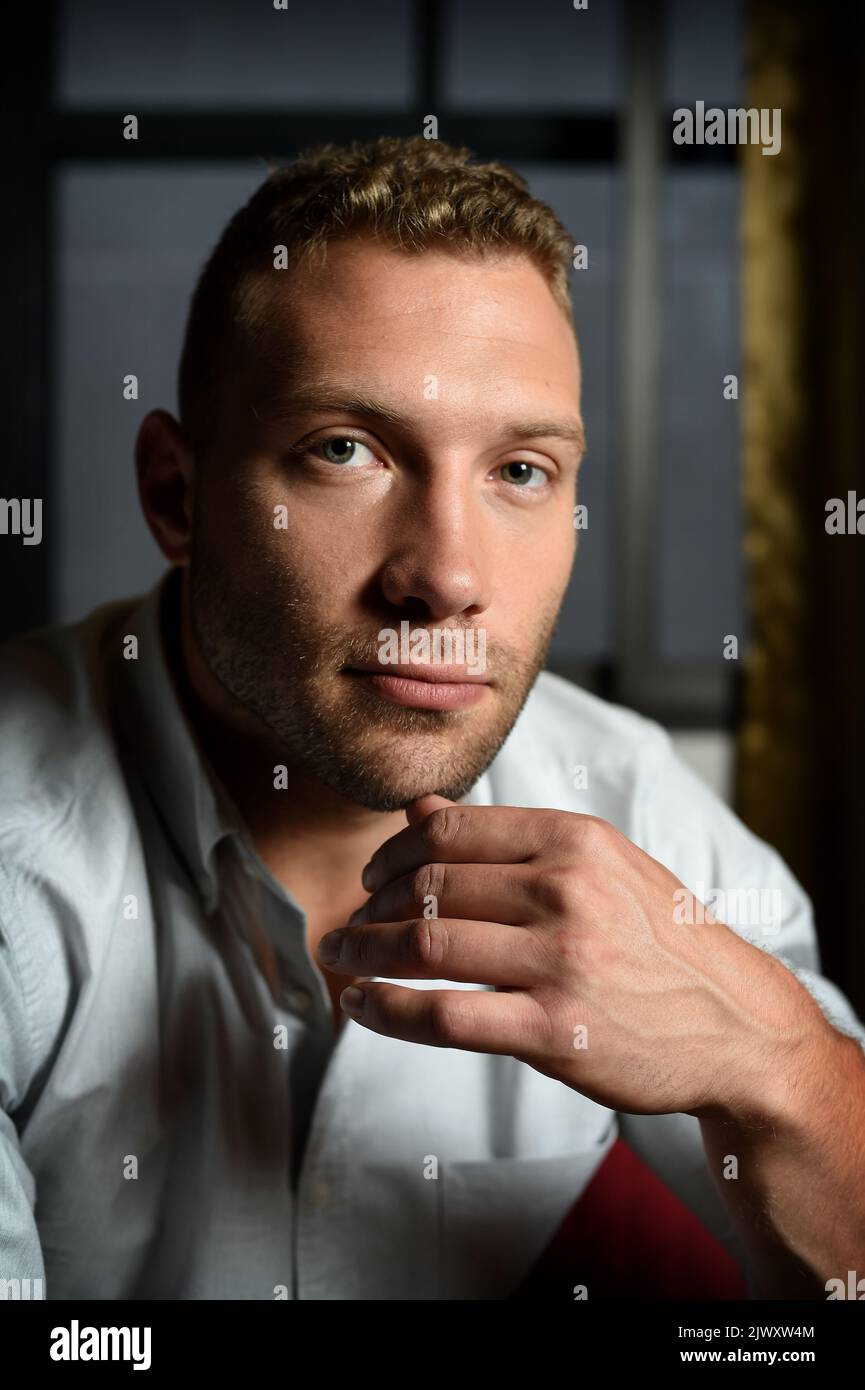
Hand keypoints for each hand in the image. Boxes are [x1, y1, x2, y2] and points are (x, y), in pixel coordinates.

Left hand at [318, 796, 834, 1120]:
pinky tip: (362, 1006)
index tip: (370, 877)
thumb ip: (508, 837)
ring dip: (363, 952)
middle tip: (346, 923)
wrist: (733, 1023)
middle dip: (369, 905)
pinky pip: (445, 1015)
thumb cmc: (657, 938)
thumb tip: (420, 808)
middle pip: (428, 885)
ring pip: (426, 945)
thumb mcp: (600, 864)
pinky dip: (387, 1010)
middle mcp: (565, 891)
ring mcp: (561, 961)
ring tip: (339, 959)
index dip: (390, 854)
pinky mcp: (557, 1030)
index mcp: (574, 840)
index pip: (449, 831)